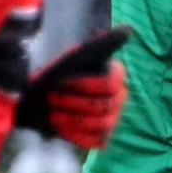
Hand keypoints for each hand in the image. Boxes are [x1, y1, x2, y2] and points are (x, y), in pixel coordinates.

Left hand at [13, 26, 132, 149]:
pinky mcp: (102, 137)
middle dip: (75, 103)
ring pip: (100, 124)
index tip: (60, 81)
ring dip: (73, 119)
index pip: (109, 83)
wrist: (43, 97)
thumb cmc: (61, 73)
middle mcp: (119, 98)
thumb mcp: (76, 56)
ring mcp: (112, 119)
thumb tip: (128, 31)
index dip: (85, 84)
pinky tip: (57, 126)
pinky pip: (95, 141)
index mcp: (116, 75)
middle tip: (51, 98)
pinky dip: (75, 135)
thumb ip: (100, 45)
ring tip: (52, 113)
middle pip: (105, 106)